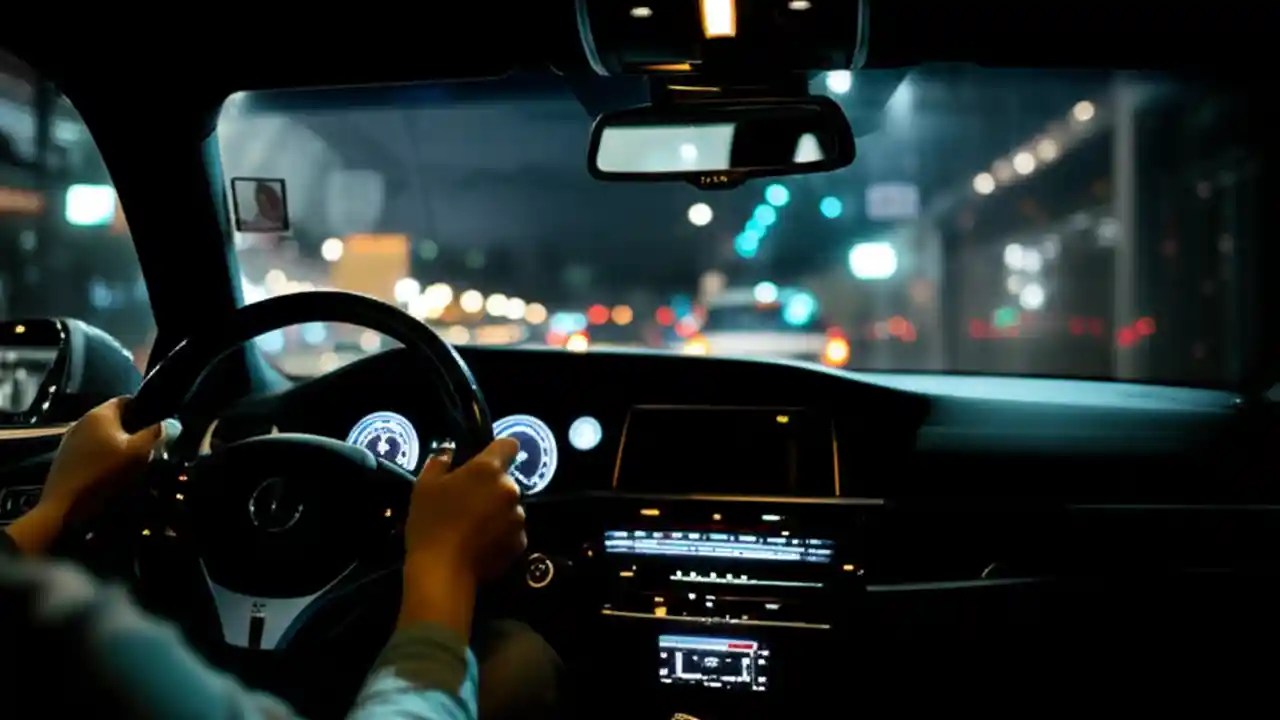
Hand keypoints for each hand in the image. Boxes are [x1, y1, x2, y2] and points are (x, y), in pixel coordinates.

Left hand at [5, 397, 160, 554]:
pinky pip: (91, 449)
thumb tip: (166, 422)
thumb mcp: (138, 453)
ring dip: (117, 444)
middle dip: (132, 430)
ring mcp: (71, 438)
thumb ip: (155, 434)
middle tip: (148, 447)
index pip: (127, 400)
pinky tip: (110, 472)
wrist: (65, 506)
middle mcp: (83, 420)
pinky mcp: (65, 456)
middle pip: (115, 418)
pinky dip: (103, 456)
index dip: (145, 410)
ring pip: (102, 434)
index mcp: (100, 413)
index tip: (157, 426)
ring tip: (131, 462)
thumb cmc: (104, 474)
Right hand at [398, 438, 524, 636]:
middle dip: (491, 487)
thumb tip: (448, 452)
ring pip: (509, 507)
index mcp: (488, 469)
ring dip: (497, 511)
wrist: (442, 571)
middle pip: (505, 480)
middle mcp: (510, 489)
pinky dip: (501, 534)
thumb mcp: (424, 486)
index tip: (485, 461)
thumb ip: (439, 462)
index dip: (498, 450)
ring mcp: (518, 517)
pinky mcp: (520, 542)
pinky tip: (480, 544)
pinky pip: (512, 531)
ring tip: (473, 528)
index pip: (508, 445)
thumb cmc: (431, 523)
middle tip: (467, 502)